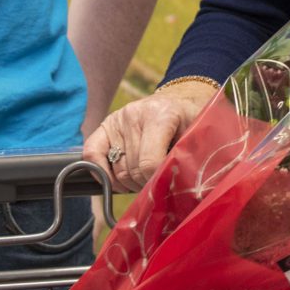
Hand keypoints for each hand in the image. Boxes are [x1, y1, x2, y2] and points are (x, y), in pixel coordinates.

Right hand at [83, 81, 214, 192]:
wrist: (177, 101)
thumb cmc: (190, 123)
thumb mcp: (197, 136)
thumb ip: (190, 158)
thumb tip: (183, 188)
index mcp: (162, 115)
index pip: (149, 163)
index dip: (156, 182)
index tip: (166, 185)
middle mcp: (135, 114)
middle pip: (132, 169)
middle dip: (144, 184)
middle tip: (156, 185)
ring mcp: (118, 118)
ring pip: (116, 168)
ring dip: (129, 183)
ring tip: (144, 181)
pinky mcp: (106, 124)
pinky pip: (92, 153)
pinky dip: (101, 172)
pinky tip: (116, 181)